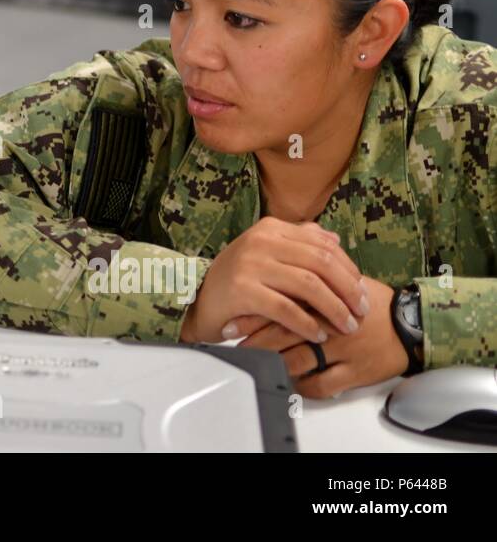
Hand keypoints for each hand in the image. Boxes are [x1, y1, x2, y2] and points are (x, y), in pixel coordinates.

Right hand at [180, 218, 368, 344]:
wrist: (196, 299)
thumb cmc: (237, 279)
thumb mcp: (265, 252)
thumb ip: (298, 241)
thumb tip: (334, 238)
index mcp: (270, 228)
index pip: (323, 245)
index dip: (349, 270)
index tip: (362, 293)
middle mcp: (261, 241)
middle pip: (321, 263)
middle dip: (348, 290)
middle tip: (361, 312)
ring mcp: (250, 264)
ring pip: (308, 285)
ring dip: (334, 309)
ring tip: (346, 326)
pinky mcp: (243, 291)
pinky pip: (286, 309)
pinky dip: (307, 323)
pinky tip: (318, 334)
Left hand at [235, 277, 406, 397]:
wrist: (413, 325)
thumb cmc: (374, 303)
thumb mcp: (344, 279)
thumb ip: (314, 267)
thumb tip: (283, 256)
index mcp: (327, 297)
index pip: (282, 302)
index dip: (253, 313)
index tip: (229, 318)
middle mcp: (333, 322)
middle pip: (284, 331)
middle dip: (254, 339)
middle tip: (232, 342)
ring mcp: (343, 349)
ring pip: (299, 360)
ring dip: (273, 362)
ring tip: (254, 363)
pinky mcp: (356, 371)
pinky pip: (323, 384)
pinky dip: (303, 385)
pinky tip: (290, 381)